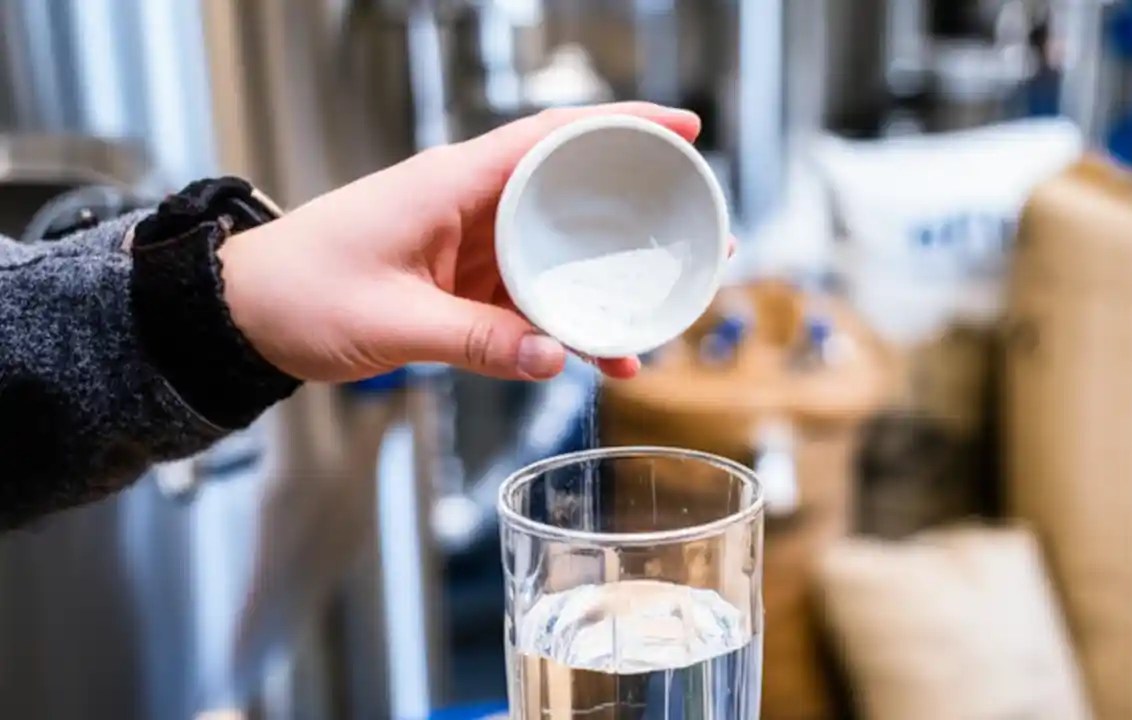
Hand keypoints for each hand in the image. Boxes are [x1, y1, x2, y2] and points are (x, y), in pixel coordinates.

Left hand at [218, 103, 703, 382]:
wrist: (244, 315)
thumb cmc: (300, 292)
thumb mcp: (391, 319)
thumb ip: (475, 340)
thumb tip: (557, 358)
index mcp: (453, 182)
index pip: (554, 136)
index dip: (624, 126)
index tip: (684, 131)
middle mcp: (470, 204)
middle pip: (573, 193)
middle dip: (640, 210)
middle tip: (702, 229)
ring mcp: (470, 245)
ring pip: (558, 252)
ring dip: (610, 279)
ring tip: (670, 304)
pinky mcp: (462, 284)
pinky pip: (529, 298)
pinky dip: (564, 325)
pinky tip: (598, 358)